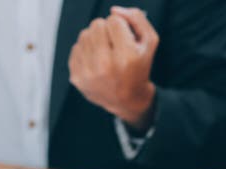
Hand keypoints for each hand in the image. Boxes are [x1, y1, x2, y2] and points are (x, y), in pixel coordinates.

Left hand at [69, 7, 158, 130]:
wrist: (126, 100)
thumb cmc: (138, 67)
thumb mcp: (149, 42)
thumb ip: (137, 18)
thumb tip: (113, 10)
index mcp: (126, 57)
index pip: (114, 20)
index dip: (121, 26)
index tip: (125, 38)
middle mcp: (105, 66)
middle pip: (96, 24)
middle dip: (106, 30)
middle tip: (114, 45)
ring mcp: (88, 73)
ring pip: (84, 34)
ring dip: (95, 39)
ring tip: (105, 53)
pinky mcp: (77, 77)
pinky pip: (76, 48)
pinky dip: (86, 51)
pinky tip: (96, 62)